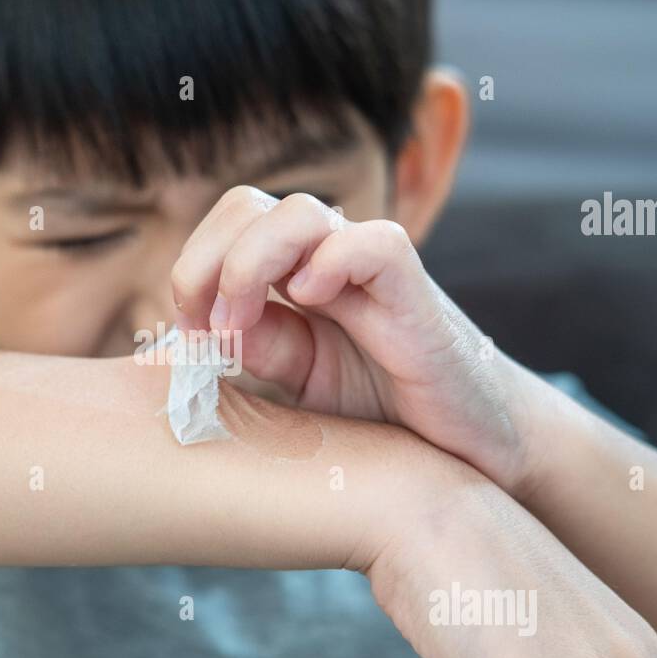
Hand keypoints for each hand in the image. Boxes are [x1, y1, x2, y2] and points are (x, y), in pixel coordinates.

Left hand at [171, 186, 538, 493]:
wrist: (469, 452)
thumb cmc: (385, 415)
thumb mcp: (301, 383)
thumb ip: (259, 346)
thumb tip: (203, 323)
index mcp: (295, 276)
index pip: (229, 225)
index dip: (194, 264)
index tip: (187, 330)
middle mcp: (331, 262)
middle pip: (248, 205)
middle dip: (207, 259)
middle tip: (207, 325)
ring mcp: (375, 275)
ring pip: (300, 213)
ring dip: (250, 263)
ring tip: (242, 323)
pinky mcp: (419, 300)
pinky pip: (376, 245)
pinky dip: (331, 263)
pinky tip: (310, 302)